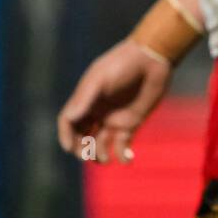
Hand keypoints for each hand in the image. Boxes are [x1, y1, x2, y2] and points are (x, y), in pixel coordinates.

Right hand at [56, 39, 172, 162]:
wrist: (152, 58)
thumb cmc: (122, 64)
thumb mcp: (100, 78)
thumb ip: (85, 98)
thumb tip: (70, 118)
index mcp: (86, 100)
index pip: (69, 122)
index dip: (66, 136)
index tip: (70, 147)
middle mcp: (98, 111)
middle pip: (82, 137)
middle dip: (82, 148)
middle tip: (88, 154)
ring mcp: (114, 118)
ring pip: (100, 144)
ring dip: (99, 155)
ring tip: (105, 159)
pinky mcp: (132, 122)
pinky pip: (123, 144)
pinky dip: (122, 154)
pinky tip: (126, 158)